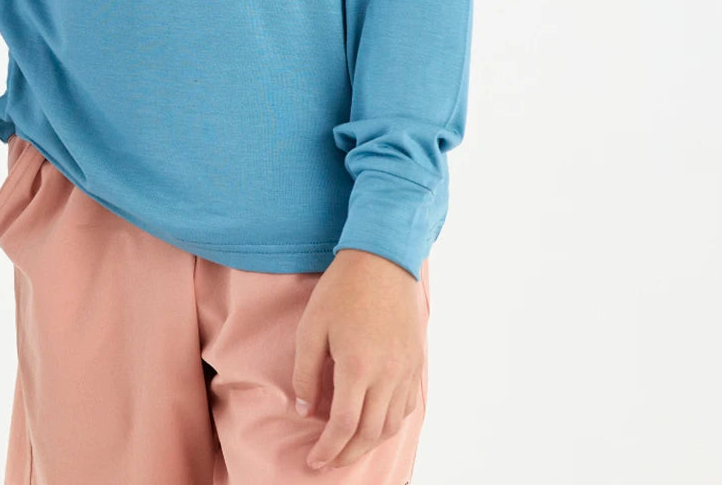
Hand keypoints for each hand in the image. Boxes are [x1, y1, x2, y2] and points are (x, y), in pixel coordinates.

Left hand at [292, 248, 425, 471]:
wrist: (382, 259)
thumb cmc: (343, 289)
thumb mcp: (312, 327)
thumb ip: (306, 373)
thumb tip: (307, 410)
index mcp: (358, 367)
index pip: (344, 426)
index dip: (328, 449)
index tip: (314, 460)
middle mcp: (387, 375)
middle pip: (370, 434)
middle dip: (347, 455)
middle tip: (329, 461)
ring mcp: (405, 370)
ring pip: (391, 425)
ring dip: (369, 444)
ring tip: (349, 448)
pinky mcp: (415, 361)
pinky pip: (406, 406)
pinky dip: (389, 423)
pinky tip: (374, 423)